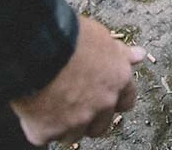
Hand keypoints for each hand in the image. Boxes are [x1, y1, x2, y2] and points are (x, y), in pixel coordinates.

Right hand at [10, 15, 146, 144]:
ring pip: (72, 134)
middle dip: (89, 117)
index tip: (102, 96)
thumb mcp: (101, 37)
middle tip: (71, 101)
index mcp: (118, 80)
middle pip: (100, 125)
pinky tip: (32, 107)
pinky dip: (37, 125)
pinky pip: (44, 135)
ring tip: (49, 101)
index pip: (126, 102)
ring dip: (63, 123)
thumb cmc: (68, 36)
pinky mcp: (48, 131)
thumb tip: (139, 55)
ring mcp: (76, 121)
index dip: (113, 100)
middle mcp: (102, 104)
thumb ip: (120, 53)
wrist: (36, 48)